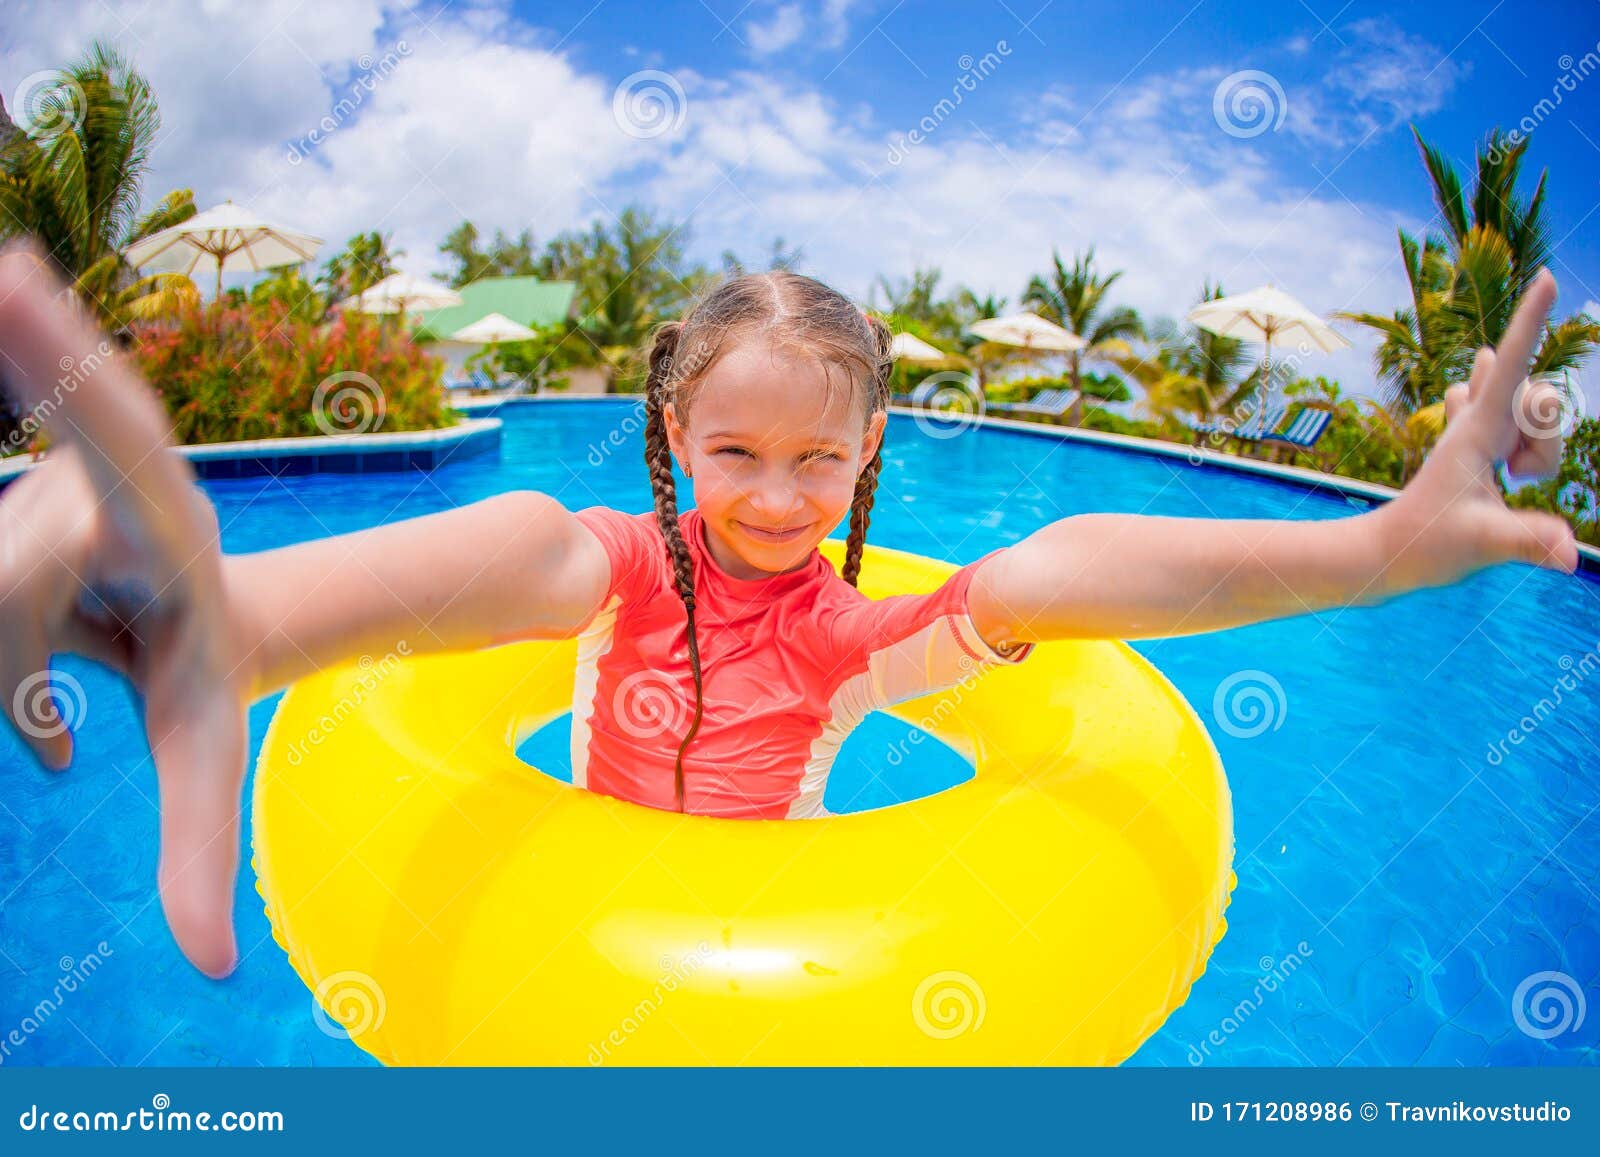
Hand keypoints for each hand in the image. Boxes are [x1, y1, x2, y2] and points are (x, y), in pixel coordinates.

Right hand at [0, 241, 245, 978]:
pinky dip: (12, 659)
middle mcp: (101, 484)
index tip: (9, 269)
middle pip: (12, 574)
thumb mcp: (209, 752)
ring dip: (10, 673)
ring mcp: (43, 480)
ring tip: (63, 700)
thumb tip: (215, 973)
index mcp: (166, 522)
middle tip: (59, 672)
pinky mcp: (14, 487)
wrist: (200, 617)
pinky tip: (1, 329)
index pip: (115, 435)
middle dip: (20, 662)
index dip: (59, 355)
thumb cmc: (209, 671)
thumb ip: (205, 850)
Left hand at [1378, 268, 1579, 589]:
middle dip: (1547, 433)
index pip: (1512, 364)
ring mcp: (1476, 431)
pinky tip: (1506, 465)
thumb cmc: (1425, 545)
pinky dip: (1532, 446)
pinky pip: (1519, 419)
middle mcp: (1476, 422)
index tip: (1544, 275)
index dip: (1530, 321)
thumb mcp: (1483, 543)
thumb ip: (1530, 542)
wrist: (1387, 554)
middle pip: (1539, 396)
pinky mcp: (1476, 445)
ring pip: (1536, 412)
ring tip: (1509, 481)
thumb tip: (1571, 556)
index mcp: (1475, 432)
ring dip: (1541, 448)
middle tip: (1515, 477)